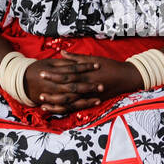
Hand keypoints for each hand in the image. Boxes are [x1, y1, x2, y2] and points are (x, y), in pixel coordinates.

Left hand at [23, 52, 141, 114]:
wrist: (126, 78)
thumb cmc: (109, 66)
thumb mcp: (94, 58)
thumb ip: (76, 58)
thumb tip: (61, 53)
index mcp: (86, 74)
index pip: (66, 75)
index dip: (53, 75)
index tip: (42, 73)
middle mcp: (87, 87)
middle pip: (66, 91)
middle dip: (52, 91)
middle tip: (38, 91)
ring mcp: (89, 96)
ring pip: (70, 102)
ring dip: (56, 103)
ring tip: (43, 103)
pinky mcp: (92, 102)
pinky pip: (77, 108)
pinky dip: (65, 109)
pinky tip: (56, 110)